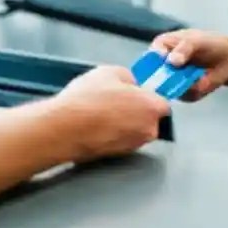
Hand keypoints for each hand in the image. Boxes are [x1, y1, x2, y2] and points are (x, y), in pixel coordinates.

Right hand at [54, 66, 169, 161]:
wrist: (64, 128)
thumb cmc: (88, 100)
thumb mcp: (110, 71)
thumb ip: (129, 77)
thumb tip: (132, 83)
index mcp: (152, 108)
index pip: (162, 103)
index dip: (149, 95)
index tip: (137, 91)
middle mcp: (148, 130)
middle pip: (149, 118)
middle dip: (136, 109)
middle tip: (116, 98)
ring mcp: (132, 145)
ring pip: (133, 129)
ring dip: (123, 121)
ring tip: (101, 110)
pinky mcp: (116, 156)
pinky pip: (119, 139)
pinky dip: (112, 132)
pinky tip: (96, 122)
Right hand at [150, 29, 227, 101]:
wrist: (227, 58)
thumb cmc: (208, 43)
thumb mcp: (196, 40)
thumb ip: (184, 48)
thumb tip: (172, 61)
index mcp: (160, 48)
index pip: (148, 58)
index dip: (151, 65)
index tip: (164, 65)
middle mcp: (162, 67)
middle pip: (154, 78)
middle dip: (164, 80)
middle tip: (178, 75)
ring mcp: (172, 82)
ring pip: (169, 90)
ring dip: (181, 85)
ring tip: (196, 74)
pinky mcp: (183, 93)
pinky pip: (185, 96)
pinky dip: (195, 90)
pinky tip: (202, 80)